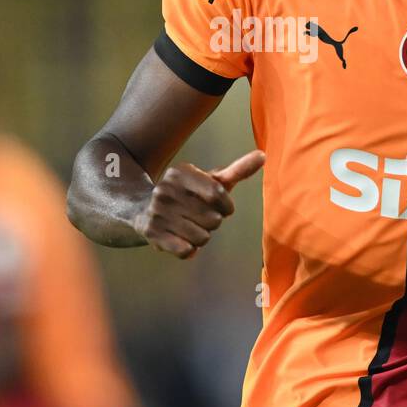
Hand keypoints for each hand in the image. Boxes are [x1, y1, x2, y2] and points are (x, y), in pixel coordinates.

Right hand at [133, 150, 264, 258]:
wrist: (143, 209)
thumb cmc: (188, 195)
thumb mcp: (210, 180)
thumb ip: (237, 170)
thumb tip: (263, 155)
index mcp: (181, 173)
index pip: (218, 194)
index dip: (226, 206)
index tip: (221, 207)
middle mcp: (166, 190)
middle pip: (213, 220)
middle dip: (212, 222)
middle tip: (198, 217)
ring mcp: (157, 212)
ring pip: (202, 238)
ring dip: (201, 236)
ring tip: (188, 226)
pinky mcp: (152, 233)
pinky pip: (187, 251)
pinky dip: (189, 249)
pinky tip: (179, 238)